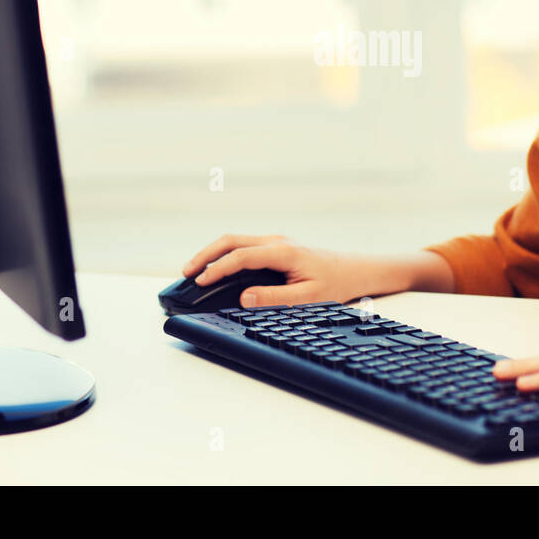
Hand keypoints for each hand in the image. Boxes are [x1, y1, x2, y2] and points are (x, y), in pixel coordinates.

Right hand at [182, 233, 361, 307]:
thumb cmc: (334, 284)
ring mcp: (275, 241)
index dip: (217, 269)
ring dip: (213, 253)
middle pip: (231, 240)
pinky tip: (216, 267)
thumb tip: (245, 297)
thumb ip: (276, 298)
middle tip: (185, 273)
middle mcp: (276, 241)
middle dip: (205, 255)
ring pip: (235, 241)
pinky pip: (243, 246)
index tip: (199, 281)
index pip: (240, 256)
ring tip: (194, 270)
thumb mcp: (308, 298)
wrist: (353, 271)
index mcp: (283, 251)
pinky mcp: (275, 247)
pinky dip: (224, 254)